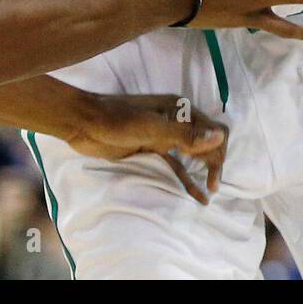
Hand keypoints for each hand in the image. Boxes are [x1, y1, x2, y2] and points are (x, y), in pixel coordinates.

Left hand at [66, 94, 227, 204]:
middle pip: (205, 141)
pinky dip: (185, 178)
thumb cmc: (116, 120)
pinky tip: (192, 194)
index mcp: (179, 109)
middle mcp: (176, 120)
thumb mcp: (152, 128)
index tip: (212, 174)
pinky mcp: (152, 148)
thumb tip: (219, 137)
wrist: (83, 123)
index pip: (213, 129)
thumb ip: (185, 134)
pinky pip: (174, 164)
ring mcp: (164, 135)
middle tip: (213, 185)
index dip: (218, 151)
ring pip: (192, 155)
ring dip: (202, 171)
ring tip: (208, 193)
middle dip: (213, 162)